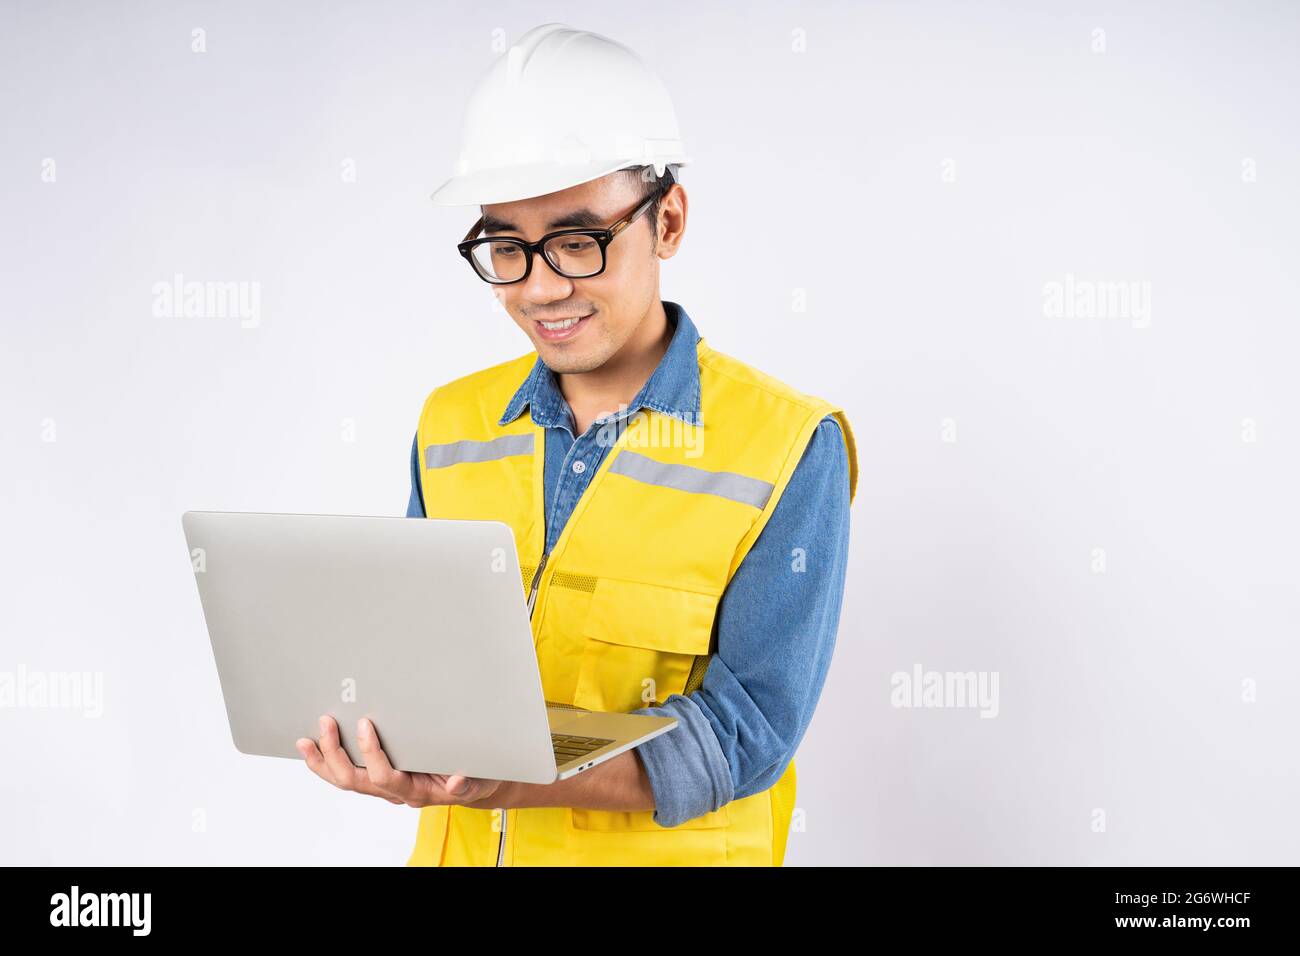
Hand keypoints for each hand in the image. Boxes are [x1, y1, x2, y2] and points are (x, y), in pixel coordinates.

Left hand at [295, 715, 508, 808]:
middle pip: (354, 781)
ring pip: (345, 780)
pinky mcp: (379, 779)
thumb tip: (456, 781)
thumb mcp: (479, 779)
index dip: (371, 753)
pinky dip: (327, 763)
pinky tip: (315, 748)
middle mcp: (395, 791)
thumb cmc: (476, 778)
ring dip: (323, 760)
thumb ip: (468, 783)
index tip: (365, 725)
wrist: (474, 786)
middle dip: (335, 753)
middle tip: (326, 723)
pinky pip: (347, 776)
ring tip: (305, 740)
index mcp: (416, 790)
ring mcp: (384, 787)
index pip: (385, 776)